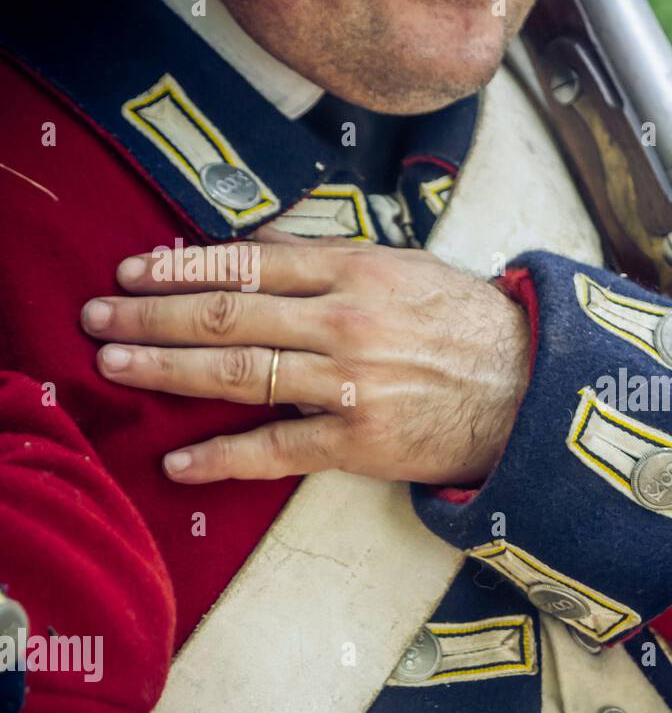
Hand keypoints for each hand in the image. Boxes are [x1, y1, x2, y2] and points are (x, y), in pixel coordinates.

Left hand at [82, 232, 529, 485]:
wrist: (532, 390)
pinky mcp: (358, 440)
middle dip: (151, 315)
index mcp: (357, 271)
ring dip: (166, 371)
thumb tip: (262, 252)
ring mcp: (349, 383)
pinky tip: (179, 460)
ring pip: (237, 374)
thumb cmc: (472, 328)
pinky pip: (275, 448)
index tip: (133, 271)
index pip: (247, 263)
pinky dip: (222, 457)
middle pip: (225, 315)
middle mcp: (345, 321)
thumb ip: (336, 260)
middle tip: (99, 317)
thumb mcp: (410, 270)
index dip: (180, 267)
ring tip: (115, 366)